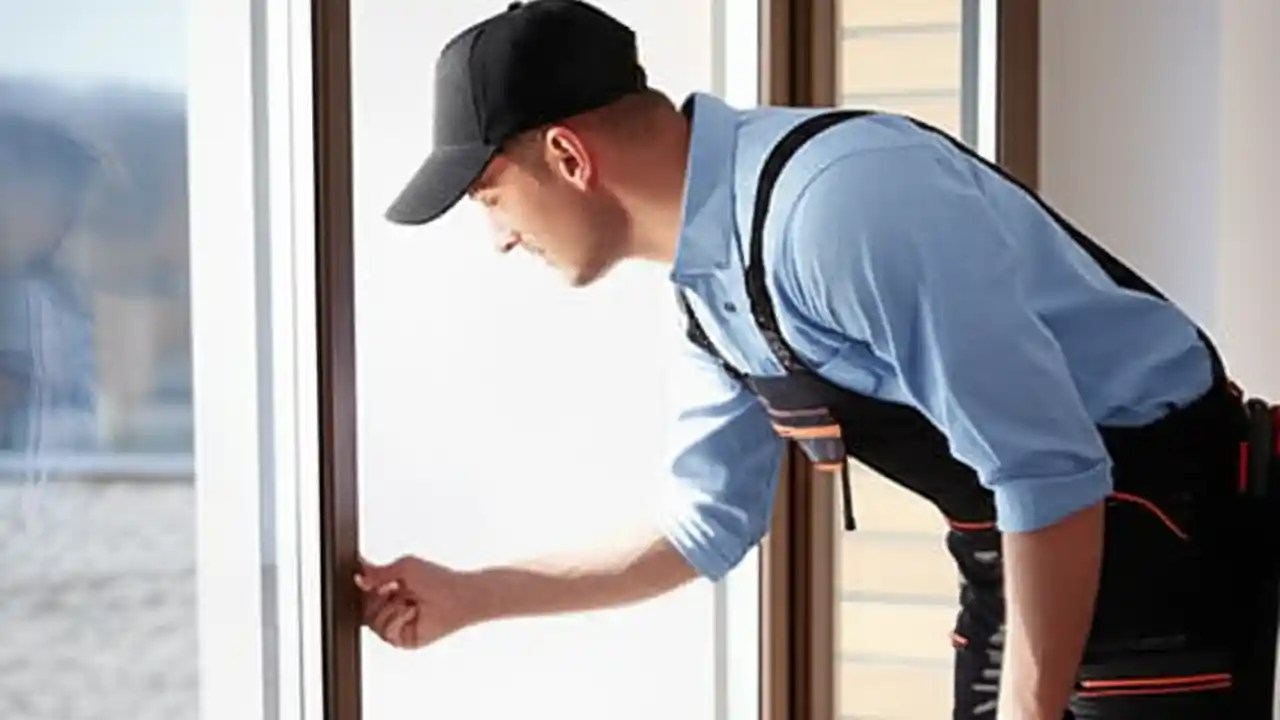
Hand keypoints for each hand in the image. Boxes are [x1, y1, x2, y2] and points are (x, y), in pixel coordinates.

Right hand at [355, 555, 484, 649]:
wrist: (457, 597)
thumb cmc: (438, 580)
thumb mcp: (404, 567)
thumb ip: (377, 572)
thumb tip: (359, 578)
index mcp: (391, 590)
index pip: (365, 593)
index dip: (362, 587)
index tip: (362, 580)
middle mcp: (393, 608)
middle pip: (364, 609)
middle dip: (374, 598)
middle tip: (389, 590)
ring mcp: (398, 625)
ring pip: (372, 622)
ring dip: (390, 608)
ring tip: (408, 602)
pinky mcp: (404, 640)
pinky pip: (386, 634)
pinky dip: (397, 620)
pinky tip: (411, 612)